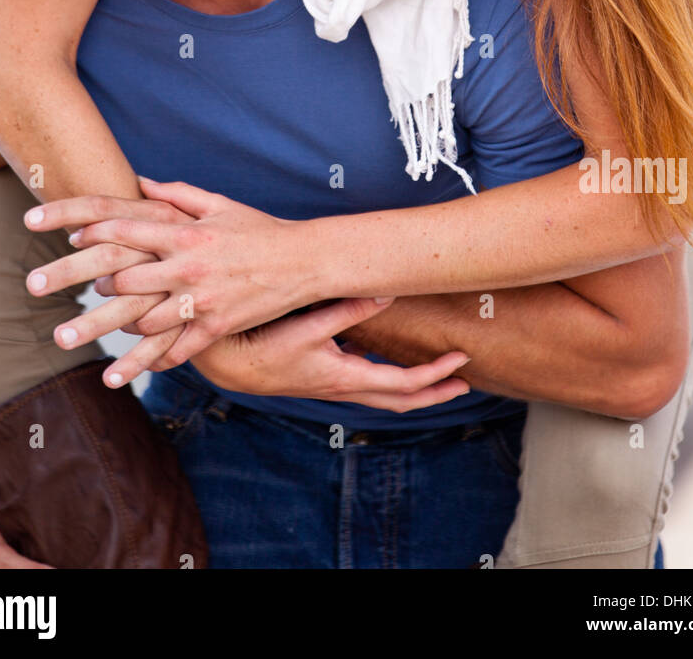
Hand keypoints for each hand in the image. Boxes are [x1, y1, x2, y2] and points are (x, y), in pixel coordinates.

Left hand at [25, 180, 311, 352]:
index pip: (127, 229)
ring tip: (71, 334)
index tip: (60, 231)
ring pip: (141, 320)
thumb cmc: (259, 229)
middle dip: (82, 282)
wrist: (304, 263)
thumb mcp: (219, 204)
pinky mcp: (215, 328)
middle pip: (123, 278)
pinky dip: (144, 363)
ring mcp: (201, 302)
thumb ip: (176, 196)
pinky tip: (117, 375)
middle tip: (42, 286)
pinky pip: (173, 350)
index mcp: (186, 234)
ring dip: (107, 327)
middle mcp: (188, 268)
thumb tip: (140, 184)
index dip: (89, 229)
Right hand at [190, 297, 472, 411]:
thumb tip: (388, 293)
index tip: (462, 361)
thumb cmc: (265, 345)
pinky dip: (386, 378)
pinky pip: (364, 382)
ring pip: (383, 395)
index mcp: (346, 378)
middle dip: (435, 392)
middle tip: (464, 383)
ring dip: (412, 387)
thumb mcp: (308, 325)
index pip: (404, 384)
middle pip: (401, 400)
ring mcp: (332, 385)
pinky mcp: (321, 376)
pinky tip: (385, 359)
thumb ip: (348, 309)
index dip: (437, 374)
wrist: (228, 363)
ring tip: (434, 376)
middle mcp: (343, 387)